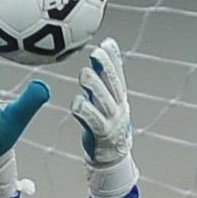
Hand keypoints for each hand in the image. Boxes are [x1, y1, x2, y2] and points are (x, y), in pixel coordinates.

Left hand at [72, 38, 133, 182]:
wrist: (112, 154)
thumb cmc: (105, 121)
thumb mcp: (107, 97)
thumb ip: (103, 76)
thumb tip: (104, 48)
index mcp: (119, 97)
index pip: (117, 74)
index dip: (113, 58)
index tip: (106, 43)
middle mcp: (117, 106)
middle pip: (113, 84)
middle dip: (106, 67)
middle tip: (95, 53)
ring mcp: (111, 120)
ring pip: (104, 100)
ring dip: (95, 86)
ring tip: (84, 74)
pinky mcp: (101, 133)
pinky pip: (93, 120)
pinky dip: (85, 111)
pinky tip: (77, 103)